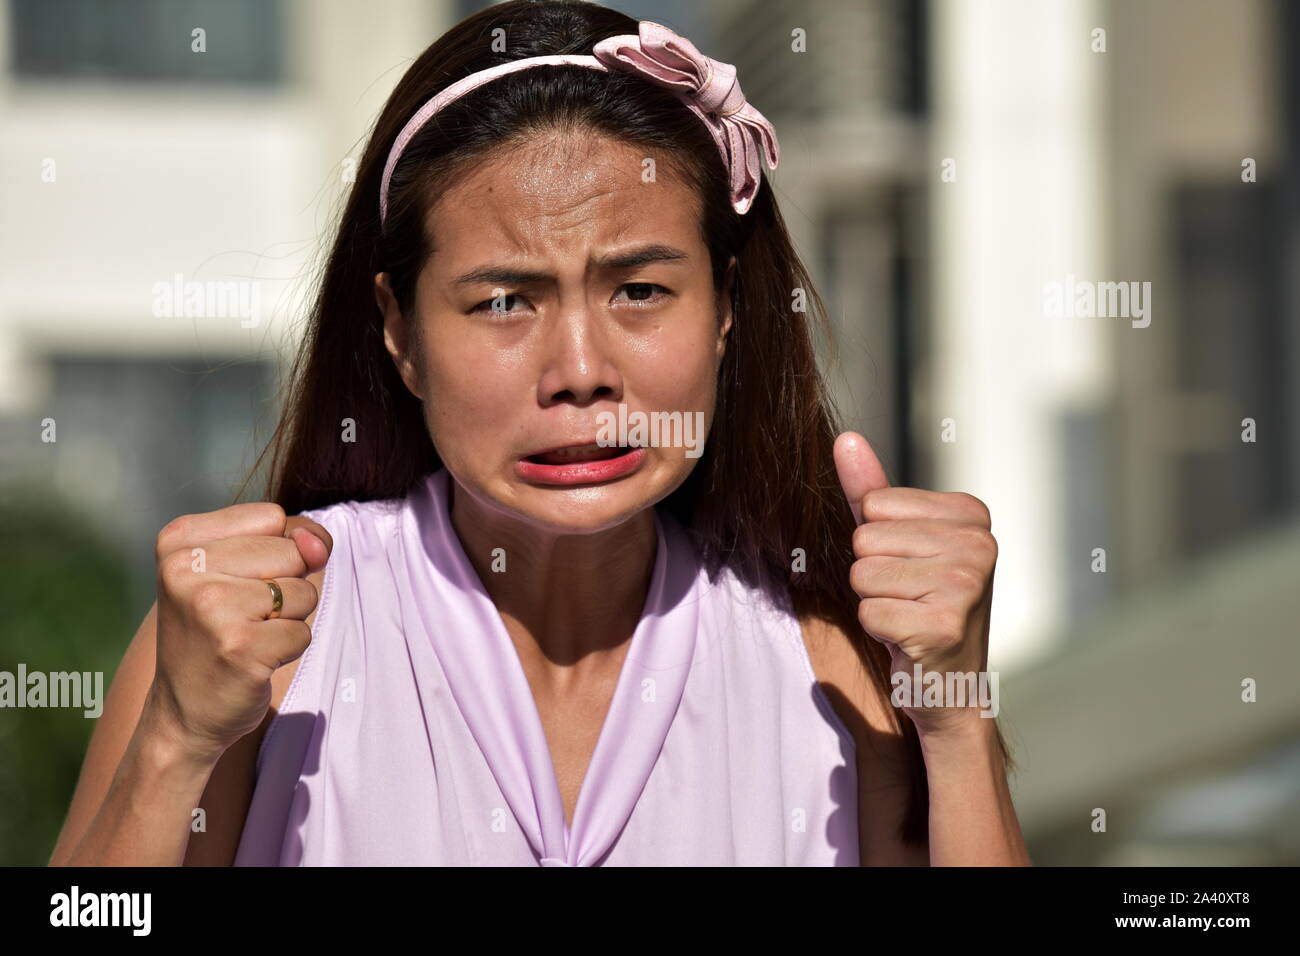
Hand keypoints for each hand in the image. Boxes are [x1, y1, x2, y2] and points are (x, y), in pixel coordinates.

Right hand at [147, 506, 332, 762]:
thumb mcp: (239, 569)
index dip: (279, 549)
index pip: (273, 517)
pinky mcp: (239, 648)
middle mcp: (186, 570)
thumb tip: (318, 546)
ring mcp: (211, 609)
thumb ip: (288, 539)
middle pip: (292, 552)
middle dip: (286, 586)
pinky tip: (253, 659)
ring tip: (248, 636)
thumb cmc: (217, 630)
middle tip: (243, 615)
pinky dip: (288, 648)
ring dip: (289, 619)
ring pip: (302, 592)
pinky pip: (302, 632)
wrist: (183, 712)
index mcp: (180, 540)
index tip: (241, 581)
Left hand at [833, 431, 997, 738]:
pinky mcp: (945, 625)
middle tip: (909, 599)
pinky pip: (868, 611)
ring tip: (908, 617)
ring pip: (863, 574)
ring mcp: (966, 584)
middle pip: (865, 538)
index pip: (873, 504)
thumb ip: (868, 490)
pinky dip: (878, 631)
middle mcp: (979, 544)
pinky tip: (908, 640)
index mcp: (971, 514)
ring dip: (875, 602)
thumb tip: (844, 439)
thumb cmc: (919, 606)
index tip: (912, 570)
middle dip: (873, 575)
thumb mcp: (895, 541)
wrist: (948, 686)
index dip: (877, 543)